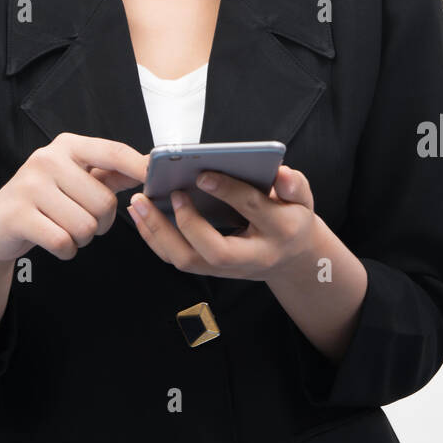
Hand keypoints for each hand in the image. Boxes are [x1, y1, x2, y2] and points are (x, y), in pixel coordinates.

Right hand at [0, 132, 148, 263]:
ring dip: (82, 238)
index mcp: (67, 146)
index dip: (140, 168)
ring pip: (86, 226)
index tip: (157, 180)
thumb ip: (109, 172)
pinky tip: (54, 242)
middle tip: (82, 221)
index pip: (114, 152)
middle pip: (104, 202)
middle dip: (101, 223)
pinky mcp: (18, 215)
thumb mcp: (74, 179)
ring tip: (64, 229)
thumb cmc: (43, 201)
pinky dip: (66, 250)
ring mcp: (30, 186)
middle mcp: (47, 159)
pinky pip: (64, 242)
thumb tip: (148, 166)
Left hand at [126, 164, 319, 279]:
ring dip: (159, 233)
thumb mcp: (302, 199)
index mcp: (280, 230)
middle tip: (171, 193)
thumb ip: (294, 185)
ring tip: (140, 203)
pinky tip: (142, 215)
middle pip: (214, 250)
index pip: (251, 209)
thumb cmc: (291, 219)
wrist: (291, 259)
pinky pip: (178, 259)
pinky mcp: (210, 269)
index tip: (202, 173)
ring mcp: (229, 269)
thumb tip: (281, 173)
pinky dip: (155, 238)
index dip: (227, 190)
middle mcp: (252, 256)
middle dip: (188, 223)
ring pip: (188, 261)